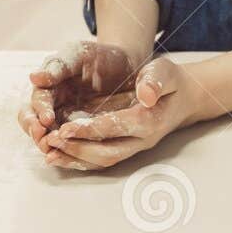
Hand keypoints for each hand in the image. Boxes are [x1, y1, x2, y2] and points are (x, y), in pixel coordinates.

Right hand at [16, 40, 140, 154]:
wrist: (126, 66)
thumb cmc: (100, 57)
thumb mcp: (79, 55)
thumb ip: (58, 67)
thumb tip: (34, 77)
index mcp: (49, 84)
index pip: (37, 100)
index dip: (39, 111)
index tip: (46, 119)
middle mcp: (52, 103)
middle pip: (33, 120)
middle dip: (35, 131)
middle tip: (43, 140)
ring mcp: (64, 118)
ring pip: (46, 135)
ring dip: (46, 144)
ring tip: (51, 151)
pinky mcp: (80, 131)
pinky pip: (68, 143)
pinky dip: (64, 151)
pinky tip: (66, 157)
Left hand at [42, 58, 202, 170]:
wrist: (182, 97)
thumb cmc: (170, 81)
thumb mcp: (164, 72)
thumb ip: (155, 82)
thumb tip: (145, 94)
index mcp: (149, 120)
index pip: (116, 128)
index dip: (90, 129)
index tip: (65, 128)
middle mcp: (142, 140)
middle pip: (108, 152)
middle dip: (77, 148)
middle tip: (51, 140)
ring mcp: (134, 146)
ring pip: (103, 160)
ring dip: (75, 158)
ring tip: (49, 153)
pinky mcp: (125, 146)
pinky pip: (101, 159)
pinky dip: (79, 160)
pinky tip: (59, 156)